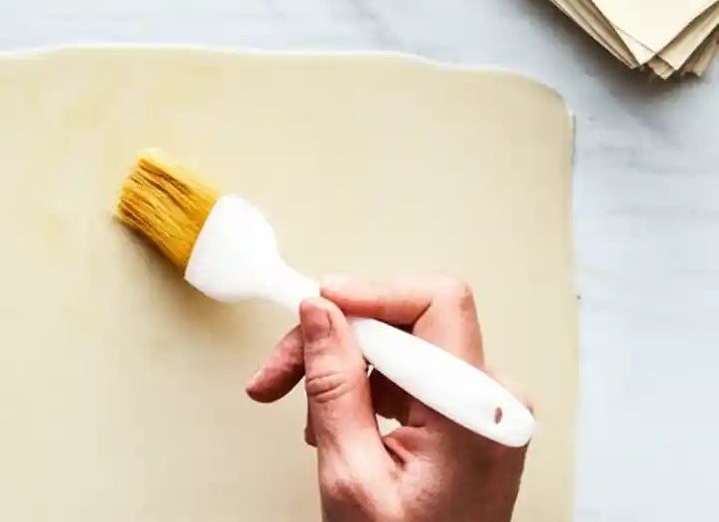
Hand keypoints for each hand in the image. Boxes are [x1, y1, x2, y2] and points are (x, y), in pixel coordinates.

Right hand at [246, 277, 529, 521]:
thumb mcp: (351, 476)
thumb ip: (335, 387)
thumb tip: (320, 314)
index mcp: (474, 415)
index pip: (437, 304)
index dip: (372, 293)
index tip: (317, 303)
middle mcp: (492, 401)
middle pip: (409, 322)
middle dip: (337, 338)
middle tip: (278, 372)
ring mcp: (481, 408)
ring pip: (401, 345)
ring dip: (342, 366)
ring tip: (303, 411)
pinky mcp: (466, 415)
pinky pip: (409, 372)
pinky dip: (363, 386)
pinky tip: (335, 422)